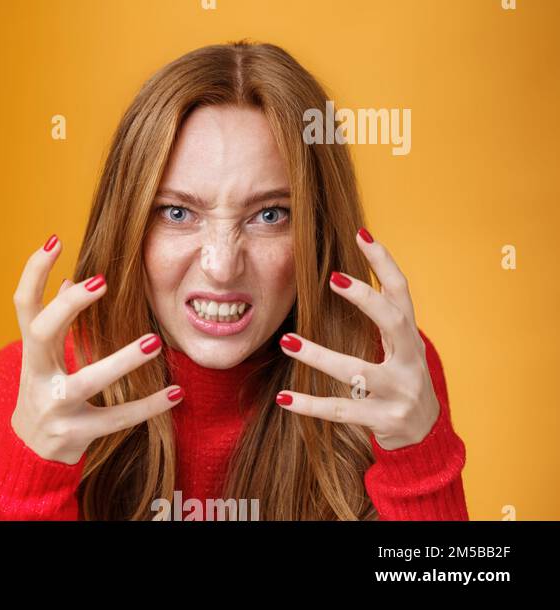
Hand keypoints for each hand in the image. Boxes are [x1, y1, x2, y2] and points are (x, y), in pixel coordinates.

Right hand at [9, 234, 184, 463]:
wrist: (29, 453)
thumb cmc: (41, 391)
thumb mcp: (42, 357)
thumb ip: (56, 320)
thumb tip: (73, 276)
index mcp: (31, 351)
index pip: (24, 304)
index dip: (34, 272)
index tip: (55, 240)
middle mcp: (37, 375)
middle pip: (42, 332)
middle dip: (68, 306)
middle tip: (103, 280)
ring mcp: (55, 406)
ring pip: (86, 380)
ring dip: (120, 360)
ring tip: (154, 340)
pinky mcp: (77, 433)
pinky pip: (116, 419)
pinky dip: (148, 406)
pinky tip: (176, 392)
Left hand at [275, 228, 439, 449]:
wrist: (425, 437)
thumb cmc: (401, 382)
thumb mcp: (399, 349)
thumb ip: (382, 320)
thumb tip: (351, 276)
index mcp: (410, 339)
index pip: (401, 293)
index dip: (384, 263)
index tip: (362, 234)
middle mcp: (411, 361)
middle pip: (393, 322)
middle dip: (366, 300)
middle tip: (332, 279)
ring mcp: (399, 392)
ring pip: (357, 371)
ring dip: (319, 356)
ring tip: (286, 341)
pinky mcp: (383, 420)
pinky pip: (341, 410)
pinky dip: (310, 405)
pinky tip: (283, 397)